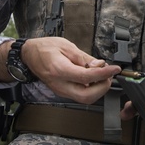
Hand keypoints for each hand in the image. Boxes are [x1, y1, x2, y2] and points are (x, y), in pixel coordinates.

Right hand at [0, 37, 119, 104]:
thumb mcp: (66, 46)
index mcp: (60, 70)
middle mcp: (60, 84)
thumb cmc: (45, 48)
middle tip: (108, 75)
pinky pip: (80, 95)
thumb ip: (84, 57)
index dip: (104, 74)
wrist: (29, 55)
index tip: (115, 69)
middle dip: (103, 88)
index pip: (87, 77)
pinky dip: (91, 89)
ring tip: (102, 75)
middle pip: (87, 97)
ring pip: (84, 99)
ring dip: (98, 89)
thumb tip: (99, 65)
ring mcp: (60, 90)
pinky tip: (93, 78)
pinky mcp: (62, 92)